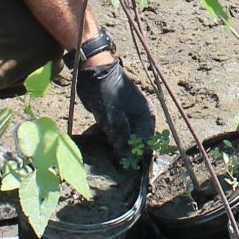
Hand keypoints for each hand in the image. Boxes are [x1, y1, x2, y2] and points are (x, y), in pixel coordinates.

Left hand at [76, 54, 158, 172]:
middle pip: (133, 142)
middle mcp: (139, 119)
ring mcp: (126, 117)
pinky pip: (110, 131)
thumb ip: (120, 137)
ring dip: (110, 145)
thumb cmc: (107, 91)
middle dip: (122, 153)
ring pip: (120, 138)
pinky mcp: (113, 116)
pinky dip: (102, 136)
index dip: (136, 156)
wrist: (93, 70)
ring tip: (100, 153)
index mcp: (145, 118)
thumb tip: (125, 156)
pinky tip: (92, 140)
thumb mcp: (114, 117)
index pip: (146, 144)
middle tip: (111, 163)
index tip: (125, 167)